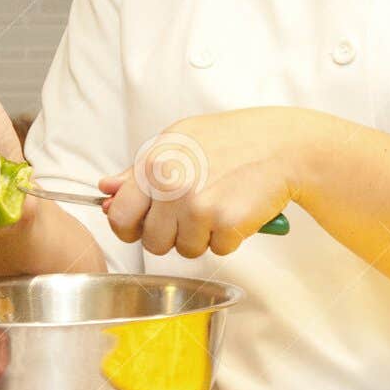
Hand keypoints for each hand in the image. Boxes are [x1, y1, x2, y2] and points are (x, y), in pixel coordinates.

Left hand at [99, 107, 308, 257]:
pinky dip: (229, 238)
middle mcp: (171, 185)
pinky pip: (217, 250)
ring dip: (202, 237)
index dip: (130, 228)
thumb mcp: (180, 139)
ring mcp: (198, 206)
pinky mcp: (225, 224)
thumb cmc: (233, 139)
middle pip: (152, 241)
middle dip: (172, 235)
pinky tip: (238, 211)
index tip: (144, 225)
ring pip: (185, 250)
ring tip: (220, 207)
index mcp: (154, 162)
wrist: (282, 144)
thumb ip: (139, 169)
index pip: (119, 215)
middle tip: (195, 213)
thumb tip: (106, 190)